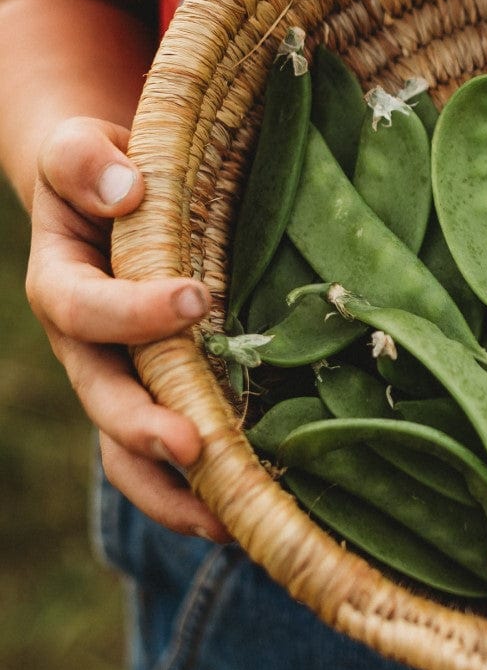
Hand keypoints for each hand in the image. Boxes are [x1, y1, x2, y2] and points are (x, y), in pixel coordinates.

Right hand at [26, 117, 230, 540]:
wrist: (112, 196)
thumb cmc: (106, 169)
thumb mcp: (82, 149)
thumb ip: (86, 161)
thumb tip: (125, 190)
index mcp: (61, 282)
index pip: (83, 307)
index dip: (130, 311)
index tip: (194, 299)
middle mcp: (84, 344)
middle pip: (102, 396)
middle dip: (145, 425)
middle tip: (196, 446)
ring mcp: (119, 376)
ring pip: (127, 446)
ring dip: (171, 487)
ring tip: (227, 520)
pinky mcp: (156, 392)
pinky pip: (162, 452)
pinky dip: (195, 489)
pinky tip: (242, 514)